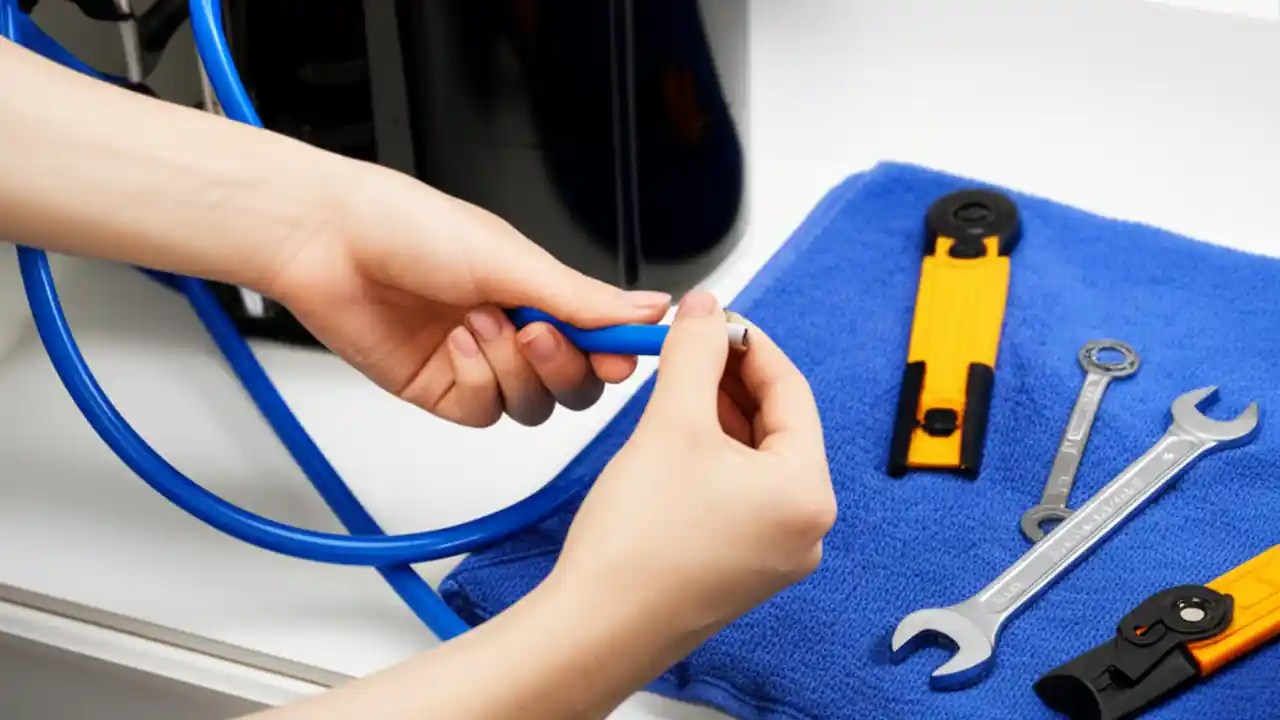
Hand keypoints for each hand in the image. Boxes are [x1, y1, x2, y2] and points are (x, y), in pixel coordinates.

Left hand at [266, 164, 670, 426]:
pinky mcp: (440, 390)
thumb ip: (582, 297)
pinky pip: (483, 411)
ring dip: (511, 368)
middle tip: (538, 333)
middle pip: (573, 385)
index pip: (599, 338)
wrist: (326, 241)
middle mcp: (512, 329)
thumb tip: (650, 309)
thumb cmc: (407, 225)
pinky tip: (454, 343)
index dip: (615, 353)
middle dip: (563, 365)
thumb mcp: (510, 258)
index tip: (622, 356)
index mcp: (536, 289)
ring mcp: (477, 363)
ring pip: (531, 404)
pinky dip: (476, 380)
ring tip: (478, 321)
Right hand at [552, 291, 835, 639]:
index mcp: (807, 492)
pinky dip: (712, 456)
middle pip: (776, 424)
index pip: (790, 389)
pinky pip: (738, 492)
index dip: (748, 343)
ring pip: (754, 458)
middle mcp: (804, 527)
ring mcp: (774, 552)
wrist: (595, 627)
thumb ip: (694, 353)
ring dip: (719, 415)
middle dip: (730, 379)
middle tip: (690, 344)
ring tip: (677, 384)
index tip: (714, 318)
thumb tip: (707, 309)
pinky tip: (676, 436)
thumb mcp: (671, 422)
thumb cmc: (637, 545)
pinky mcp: (740, 565)